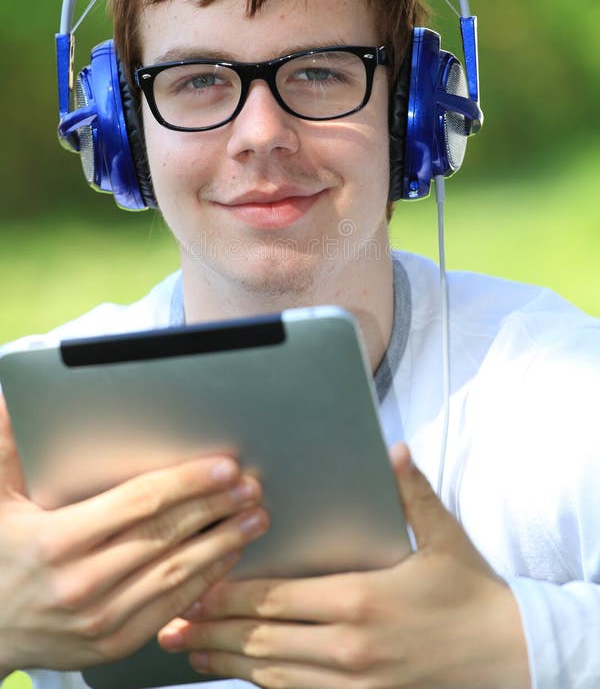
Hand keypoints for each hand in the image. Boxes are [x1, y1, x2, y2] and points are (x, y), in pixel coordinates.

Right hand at [0, 395, 267, 675]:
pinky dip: (203, 582)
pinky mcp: (113, 645)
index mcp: (57, 541)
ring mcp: (100, 620)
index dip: (188, 482)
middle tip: (250, 485)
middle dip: (216, 507)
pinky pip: (169, 609)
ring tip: (253, 518)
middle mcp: (81, 583)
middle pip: (167, 535)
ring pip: (176, 575)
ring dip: (221, 544)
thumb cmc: (0, 556)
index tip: (223, 466)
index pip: (139, 502)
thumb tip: (8, 401)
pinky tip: (226, 557)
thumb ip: (6, 450)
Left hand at [158, 443, 529, 688]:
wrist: (506, 656)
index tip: (195, 585)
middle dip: (213, 627)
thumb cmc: (471, 594)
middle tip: (171, 618)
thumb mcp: (444, 537)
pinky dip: (263, 684)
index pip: (277, 597)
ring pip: (273, 674)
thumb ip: (411, 492)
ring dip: (226, 659)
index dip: (230, 593)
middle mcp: (350, 647)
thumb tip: (393, 449)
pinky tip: (241, 673)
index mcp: (362, 599)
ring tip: (189, 646)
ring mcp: (354, 684)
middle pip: (263, 638)